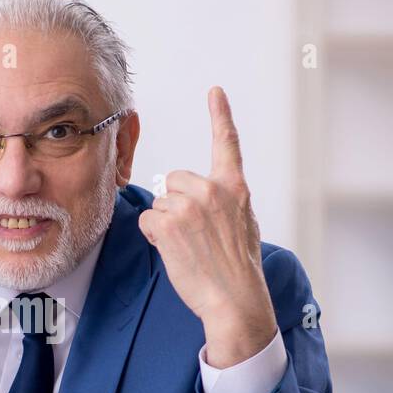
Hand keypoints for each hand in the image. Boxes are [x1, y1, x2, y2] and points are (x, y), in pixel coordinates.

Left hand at [137, 87, 276, 368]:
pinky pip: (148, 220)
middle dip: (176, 203)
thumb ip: (226, 203)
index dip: (220, 115)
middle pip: (174, 181)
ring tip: (189, 247)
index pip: (227, 144)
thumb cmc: (238, 269)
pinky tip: (175, 252)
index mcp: (235, 189)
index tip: (215, 92)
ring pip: (160, 203)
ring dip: (165, 224)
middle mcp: (212, 191)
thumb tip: (204, 198)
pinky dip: (154, 236)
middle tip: (193, 235)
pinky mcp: (168, 224)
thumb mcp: (244, 225)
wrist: (235, 299)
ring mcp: (189, 206)